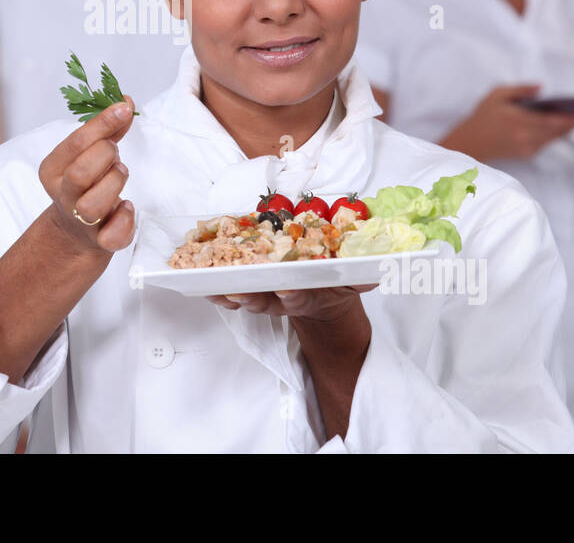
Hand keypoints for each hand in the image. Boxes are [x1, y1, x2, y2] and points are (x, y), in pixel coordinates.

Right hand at [37, 96, 136, 254]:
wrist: (77, 231)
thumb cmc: (88, 182)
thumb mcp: (91, 153)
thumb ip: (108, 129)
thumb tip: (125, 102)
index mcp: (52, 169)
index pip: (75, 143)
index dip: (102, 123)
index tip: (124, 108)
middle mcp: (62, 195)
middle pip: (80, 173)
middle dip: (106, 156)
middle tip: (115, 155)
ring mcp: (79, 220)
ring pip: (94, 204)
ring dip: (115, 183)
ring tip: (119, 175)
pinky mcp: (100, 241)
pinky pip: (112, 235)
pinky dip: (125, 218)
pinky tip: (125, 206)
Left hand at [208, 283, 377, 322]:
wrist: (322, 301)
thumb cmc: (334, 286)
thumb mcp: (353, 284)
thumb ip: (362, 278)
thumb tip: (376, 272)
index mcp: (307, 296)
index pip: (298, 297)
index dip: (292, 295)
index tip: (287, 289)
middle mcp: (281, 298)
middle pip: (263, 300)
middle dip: (249, 297)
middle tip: (236, 291)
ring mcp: (264, 295)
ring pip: (241, 295)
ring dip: (223, 292)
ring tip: (207, 286)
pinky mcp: (249, 287)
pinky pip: (228, 289)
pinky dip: (213, 286)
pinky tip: (197, 280)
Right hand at [441, 84, 573, 161]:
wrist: (469, 144)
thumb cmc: (482, 116)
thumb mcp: (497, 94)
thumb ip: (520, 90)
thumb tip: (542, 88)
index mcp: (518, 121)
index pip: (551, 121)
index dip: (571, 117)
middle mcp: (525, 137)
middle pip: (559, 131)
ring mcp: (527, 148)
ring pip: (555, 137)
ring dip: (569, 127)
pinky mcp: (528, 154)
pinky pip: (547, 142)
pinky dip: (556, 133)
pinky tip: (565, 123)